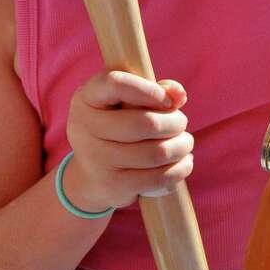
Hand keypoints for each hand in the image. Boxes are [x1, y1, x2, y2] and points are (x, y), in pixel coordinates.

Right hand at [61, 71, 192, 211]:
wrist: (92, 175)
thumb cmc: (119, 127)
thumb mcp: (129, 103)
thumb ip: (157, 91)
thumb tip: (179, 94)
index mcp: (87, 98)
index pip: (116, 83)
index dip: (149, 90)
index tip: (167, 100)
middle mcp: (85, 127)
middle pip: (146, 123)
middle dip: (175, 122)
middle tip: (181, 124)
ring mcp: (97, 160)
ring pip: (157, 153)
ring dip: (181, 146)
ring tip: (184, 143)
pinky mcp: (112, 185)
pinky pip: (158, 178)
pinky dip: (180, 169)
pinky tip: (183, 162)